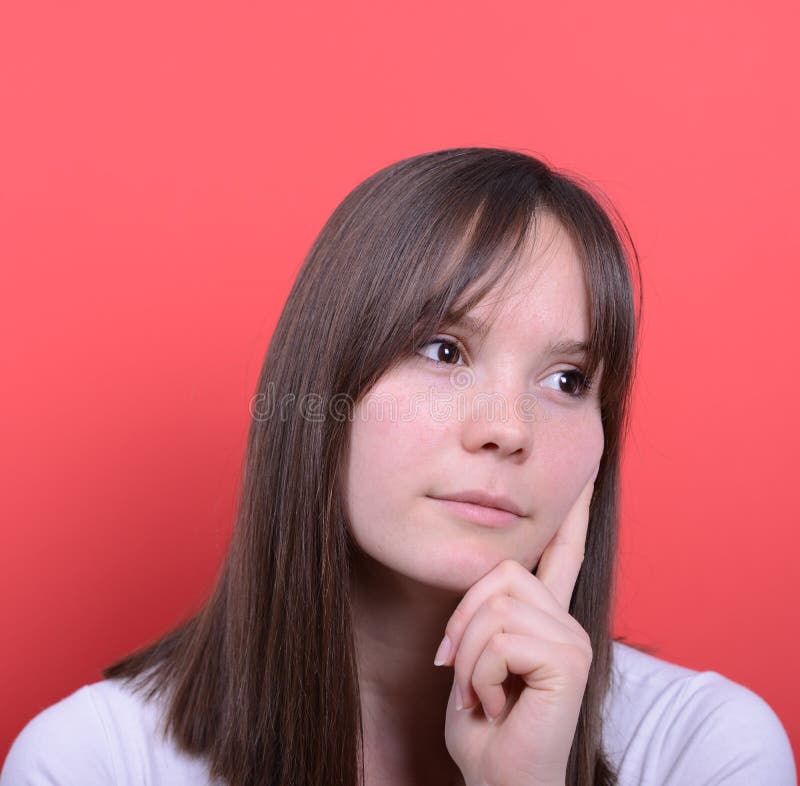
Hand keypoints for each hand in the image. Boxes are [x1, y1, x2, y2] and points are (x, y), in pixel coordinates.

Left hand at [434, 469, 598, 785]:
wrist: (500, 783)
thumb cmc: (484, 728)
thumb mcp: (472, 659)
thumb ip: (485, 617)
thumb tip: (486, 585)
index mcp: (546, 618)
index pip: (564, 553)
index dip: (575, 514)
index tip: (587, 474)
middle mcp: (566, 620)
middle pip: (500, 574)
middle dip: (463, 623)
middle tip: (458, 672)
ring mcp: (572, 637)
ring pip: (494, 607)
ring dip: (468, 658)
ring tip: (481, 695)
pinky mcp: (570, 658)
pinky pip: (500, 639)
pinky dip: (479, 676)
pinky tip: (495, 705)